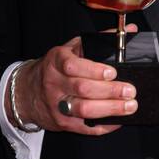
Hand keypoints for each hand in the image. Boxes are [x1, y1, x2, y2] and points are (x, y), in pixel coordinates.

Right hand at [9, 24, 140, 134]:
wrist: (28, 90)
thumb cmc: (56, 67)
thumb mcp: (71, 48)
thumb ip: (100, 40)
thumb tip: (130, 31)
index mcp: (56, 61)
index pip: (72, 66)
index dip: (94, 70)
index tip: (112, 72)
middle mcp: (54, 83)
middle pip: (82, 89)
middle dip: (110, 91)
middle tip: (130, 91)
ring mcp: (57, 105)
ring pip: (84, 110)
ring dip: (110, 109)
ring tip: (129, 106)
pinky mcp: (62, 122)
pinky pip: (85, 127)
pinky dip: (104, 125)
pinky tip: (118, 120)